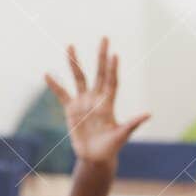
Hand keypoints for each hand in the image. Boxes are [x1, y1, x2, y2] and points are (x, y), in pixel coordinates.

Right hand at [44, 38, 149, 166]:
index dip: (113, 69)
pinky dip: (55, 85)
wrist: (95, 157)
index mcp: (109, 103)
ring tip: (70, 46)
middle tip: (105, 38)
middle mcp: (96, 98)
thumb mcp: (122, 135)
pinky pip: (62, 94)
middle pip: (99, 72)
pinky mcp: (71, 109)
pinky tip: (47, 74)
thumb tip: (148, 114)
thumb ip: (133, 124)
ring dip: (74, 63)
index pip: (112, 82)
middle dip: (101, 56)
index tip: (114, 55)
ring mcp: (83, 102)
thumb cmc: (111, 147)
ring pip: (79, 78)